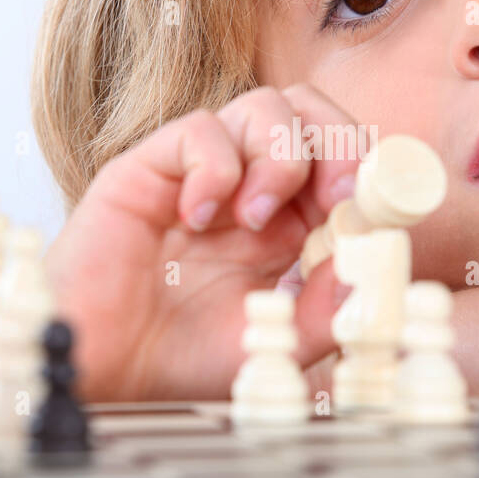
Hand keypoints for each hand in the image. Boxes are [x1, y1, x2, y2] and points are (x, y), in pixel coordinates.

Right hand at [46, 84, 360, 400]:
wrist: (102, 372)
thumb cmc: (183, 361)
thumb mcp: (276, 344)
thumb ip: (327, 309)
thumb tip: (376, 270)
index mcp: (293, 224)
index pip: (346, 159)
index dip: (370, 170)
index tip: (371, 208)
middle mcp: (254, 187)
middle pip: (313, 113)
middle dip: (339, 144)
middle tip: (334, 200)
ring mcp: (204, 173)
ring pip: (266, 106)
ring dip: (279, 156)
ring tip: (253, 219)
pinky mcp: (153, 168)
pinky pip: (201, 130)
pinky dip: (213, 167)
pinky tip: (196, 217)